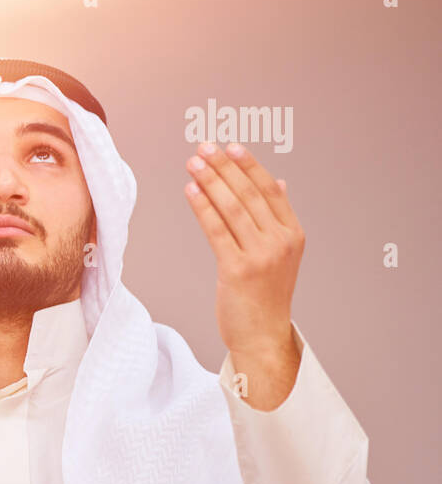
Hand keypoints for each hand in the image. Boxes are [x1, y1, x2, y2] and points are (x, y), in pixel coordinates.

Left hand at [183, 139, 303, 363]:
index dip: (249, 166)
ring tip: (193, 163)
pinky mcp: (237, 270)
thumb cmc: (267, 295)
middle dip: (224, 167)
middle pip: (248, 194)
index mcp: (294, 234)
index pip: (269, 190)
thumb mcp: (282, 253)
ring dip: (210, 181)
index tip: (230, 147)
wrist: (263, 335)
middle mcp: (281, 242)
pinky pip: (216, 230)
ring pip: (232, 208)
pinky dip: (202, 207)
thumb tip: (278, 182)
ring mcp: (261, 256)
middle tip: (204, 147)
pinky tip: (190, 191)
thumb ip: (279, 218)